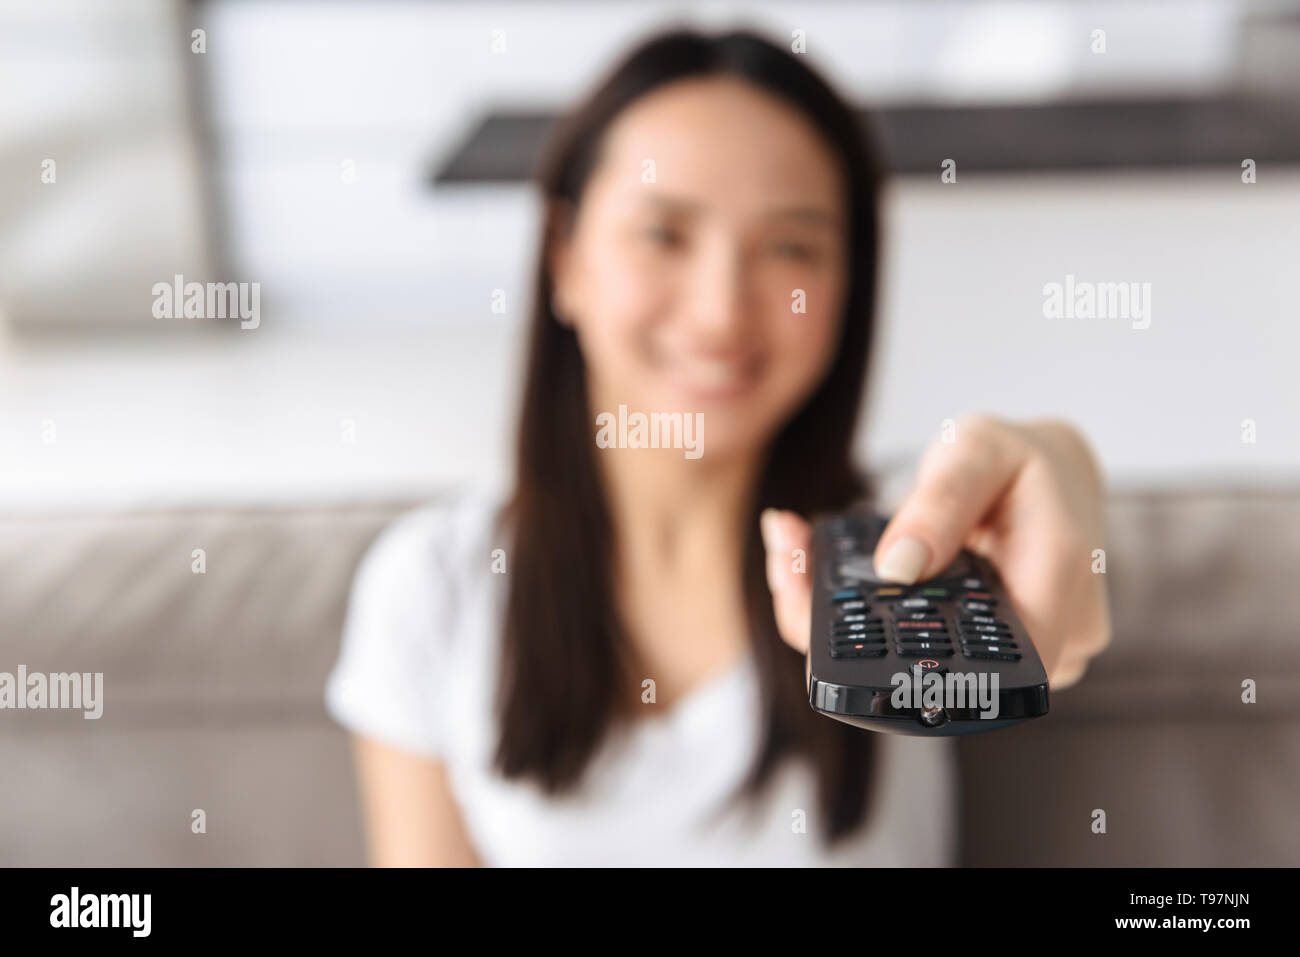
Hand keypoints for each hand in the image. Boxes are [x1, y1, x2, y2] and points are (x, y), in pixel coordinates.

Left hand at [761, 415, 1111, 689]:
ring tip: (791, 549)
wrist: (1051, 469)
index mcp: (1056, 594)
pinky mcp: (975, 649)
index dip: (892, 662)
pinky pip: (910, 642)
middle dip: (840, 628)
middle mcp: (1041, 643)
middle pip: (927, 670)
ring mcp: (1009, 654)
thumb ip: (942, 504)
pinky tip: (810, 560)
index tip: (821, 616)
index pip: (981, 671)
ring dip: (839, 616)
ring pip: (910, 660)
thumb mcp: (979, 452)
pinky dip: (855, 608)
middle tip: (787, 558)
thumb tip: (898, 567)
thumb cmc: (1024, 458)